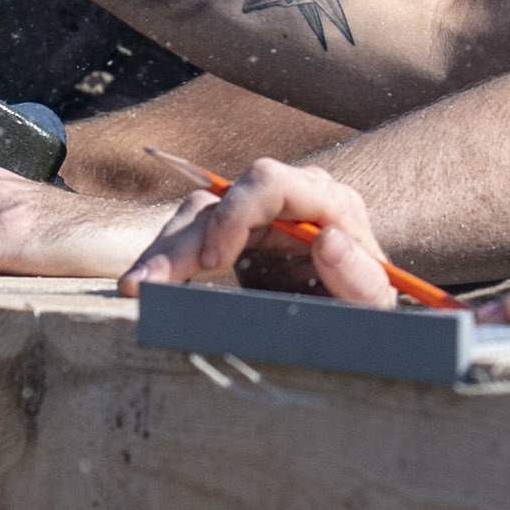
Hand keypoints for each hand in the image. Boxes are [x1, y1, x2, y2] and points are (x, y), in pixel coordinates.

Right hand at [122, 159, 407, 306]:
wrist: (358, 327)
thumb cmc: (370, 314)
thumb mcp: (374, 305)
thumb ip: (359, 276)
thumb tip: (329, 240)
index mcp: (327, 203)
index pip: (269, 182)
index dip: (235, 214)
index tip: (213, 263)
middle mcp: (288, 200)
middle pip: (220, 200)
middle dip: (179, 242)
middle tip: (147, 285)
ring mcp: (259, 218)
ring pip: (196, 217)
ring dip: (161, 253)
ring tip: (135, 290)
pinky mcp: (235, 240)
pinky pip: (191, 238)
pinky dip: (165, 263)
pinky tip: (142, 287)